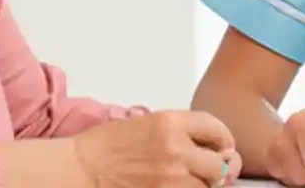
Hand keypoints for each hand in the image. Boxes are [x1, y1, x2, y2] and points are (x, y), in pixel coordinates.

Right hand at [73, 110, 242, 186]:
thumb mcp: (148, 124)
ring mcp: (170, 178)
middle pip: (220, 164)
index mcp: (171, 123)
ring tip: (194, 181)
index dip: (223, 140)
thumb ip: (181, 131)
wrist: (81, 169)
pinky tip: (181, 187)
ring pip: (208, 187)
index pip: (216, 129)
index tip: (222, 146)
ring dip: (205, 185)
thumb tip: (210, 145)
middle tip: (213, 170)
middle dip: (218, 168)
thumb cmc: (106, 147)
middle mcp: (175, 149)